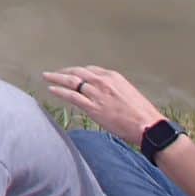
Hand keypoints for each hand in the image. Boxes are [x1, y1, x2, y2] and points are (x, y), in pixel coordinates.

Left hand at [42, 65, 163, 144]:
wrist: (148, 126)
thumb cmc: (142, 113)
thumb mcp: (129, 93)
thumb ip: (114, 90)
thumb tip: (106, 94)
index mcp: (113, 76)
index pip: (90, 69)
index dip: (78, 71)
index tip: (71, 74)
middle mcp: (103, 81)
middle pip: (78, 72)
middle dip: (64, 71)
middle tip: (54, 73)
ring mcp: (96, 94)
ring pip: (71, 81)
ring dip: (57, 77)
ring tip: (47, 76)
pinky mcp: (93, 107)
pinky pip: (71, 96)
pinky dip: (59, 90)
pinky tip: (51, 88)